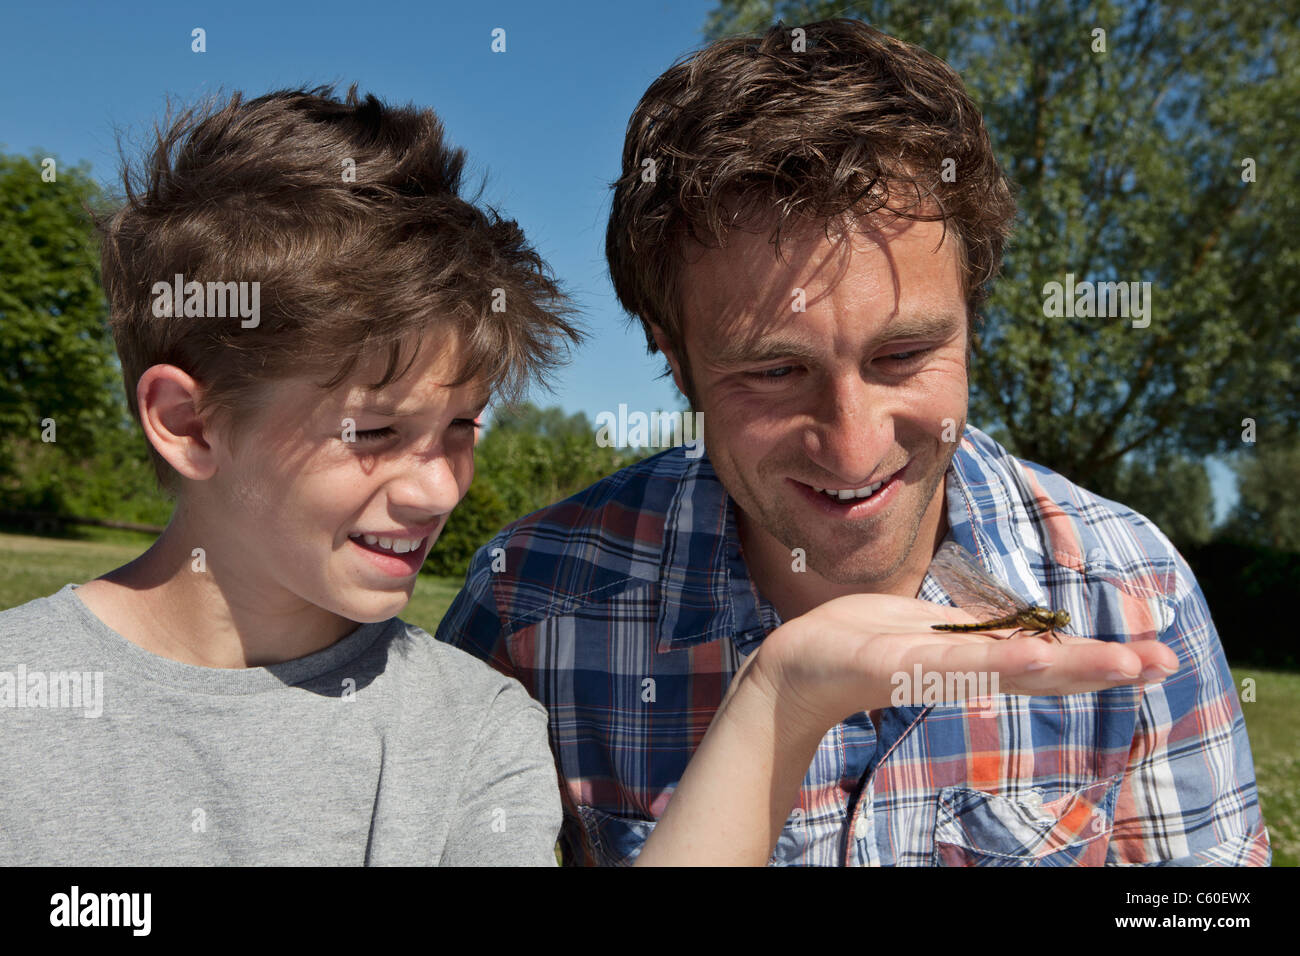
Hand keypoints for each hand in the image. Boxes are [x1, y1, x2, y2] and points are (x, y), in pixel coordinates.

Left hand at [747, 593, 1180, 740]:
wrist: (792, 664)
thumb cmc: (857, 640)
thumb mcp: (922, 626)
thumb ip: (968, 635)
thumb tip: (1010, 634)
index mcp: (968, 655)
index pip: (1042, 654)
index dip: (1093, 657)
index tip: (1150, 658)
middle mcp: (959, 668)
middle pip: (1041, 665)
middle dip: (1101, 665)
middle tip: (1164, 665)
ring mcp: (932, 671)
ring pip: (1009, 665)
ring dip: (1068, 663)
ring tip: (1124, 664)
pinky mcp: (898, 667)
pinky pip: (954, 663)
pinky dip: (998, 661)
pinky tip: (1039, 659)